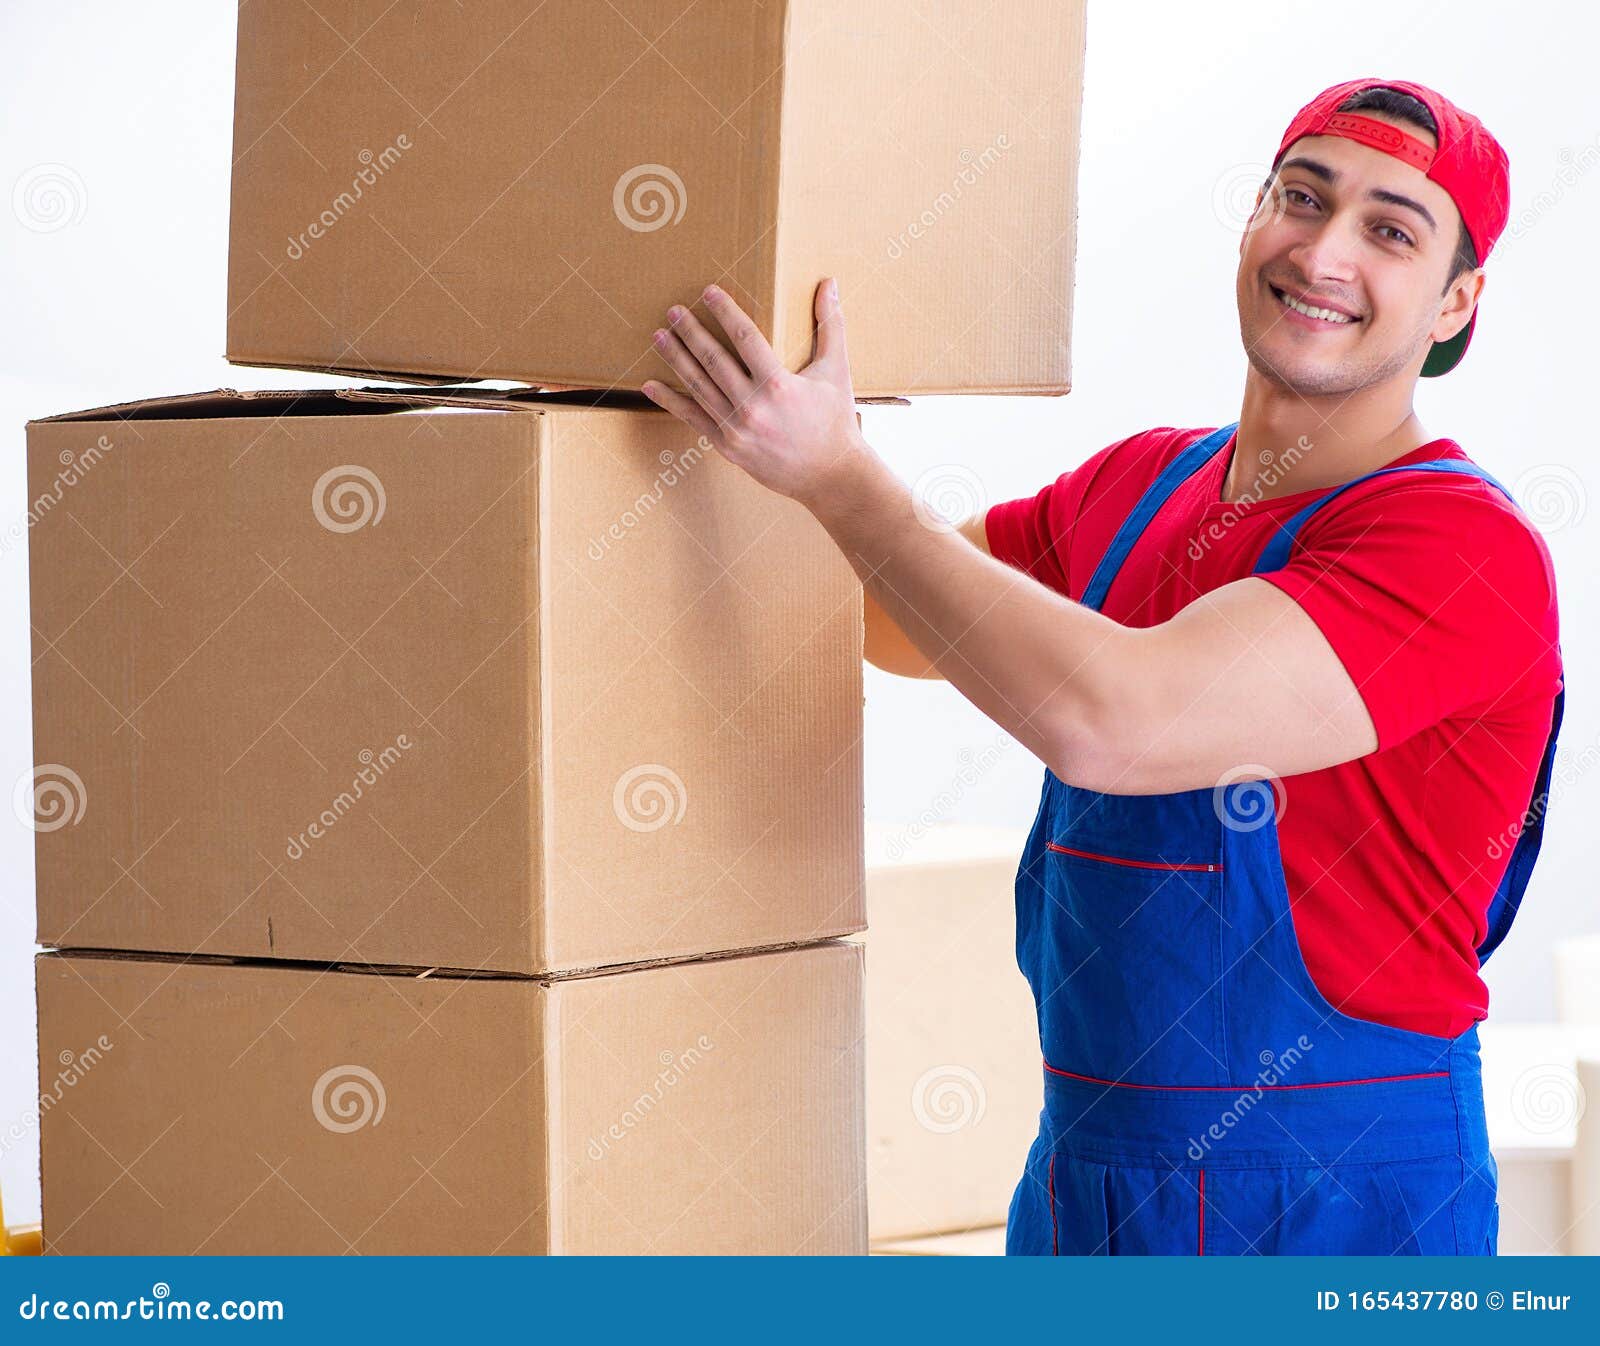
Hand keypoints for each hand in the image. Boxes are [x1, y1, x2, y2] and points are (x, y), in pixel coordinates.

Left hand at [641, 278, 869, 508]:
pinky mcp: (727, 446)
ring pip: (698, 386)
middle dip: (690, 332)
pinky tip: (651, 386)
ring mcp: (736, 428)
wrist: (830, 476)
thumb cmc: (835, 420)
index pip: (744, 337)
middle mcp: (753, 406)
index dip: (725, 311)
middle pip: (713, 360)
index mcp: (778, 384)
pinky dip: (670, 401)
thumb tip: (830, 283)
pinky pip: (693, 419)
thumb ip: (831, 324)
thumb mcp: (837, 370)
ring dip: (676, 359)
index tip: (708, 292)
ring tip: (659, 337)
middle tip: (673, 311)